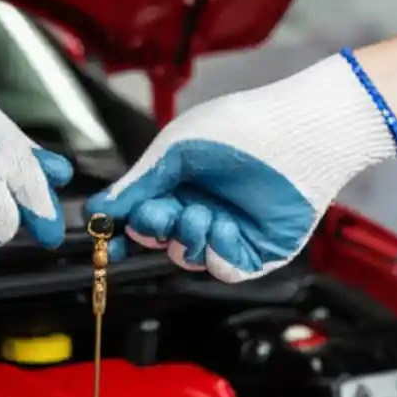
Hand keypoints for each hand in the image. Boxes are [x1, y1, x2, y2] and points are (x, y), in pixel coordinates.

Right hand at [86, 53, 396, 282]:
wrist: (298, 134)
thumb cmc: (241, 127)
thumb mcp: (175, 150)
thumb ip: (136, 184)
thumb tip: (97, 208)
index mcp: (178, 182)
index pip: (140, 215)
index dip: (121, 228)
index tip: (104, 236)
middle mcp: (200, 207)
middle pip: (160, 240)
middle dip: (155, 229)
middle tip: (164, 211)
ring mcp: (228, 231)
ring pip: (188, 256)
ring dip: (188, 237)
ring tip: (202, 212)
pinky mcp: (256, 251)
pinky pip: (224, 269)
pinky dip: (217, 253)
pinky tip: (224, 225)